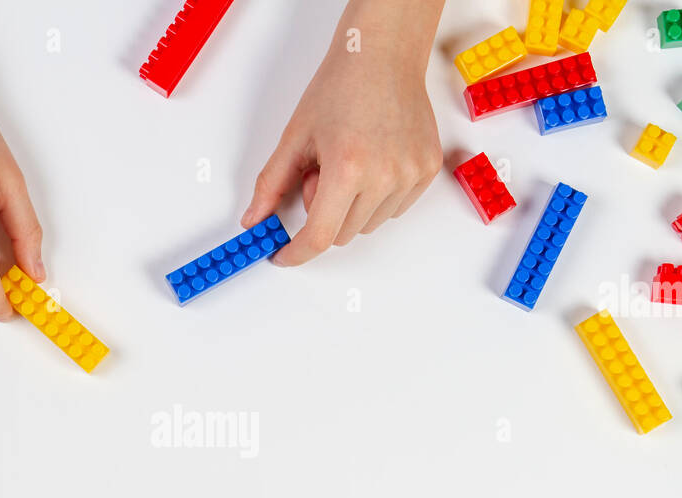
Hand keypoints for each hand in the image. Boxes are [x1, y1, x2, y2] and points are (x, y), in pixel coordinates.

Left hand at [242, 2, 442, 265]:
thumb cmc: (341, 87)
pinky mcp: (427, 171)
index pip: (320, 236)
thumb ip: (271, 184)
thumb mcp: (296, 136)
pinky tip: (372, 161)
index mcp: (348, 167)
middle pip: (342, 234)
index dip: (297, 253)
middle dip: (323, 214)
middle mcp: (385, 175)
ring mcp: (411, 174)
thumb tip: (254, 220)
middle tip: (321, 171)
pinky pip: (393, 209)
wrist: (383, 57)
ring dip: (351, 207)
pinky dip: (376, 198)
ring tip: (349, 162)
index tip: (285, 256)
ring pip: (368, 225)